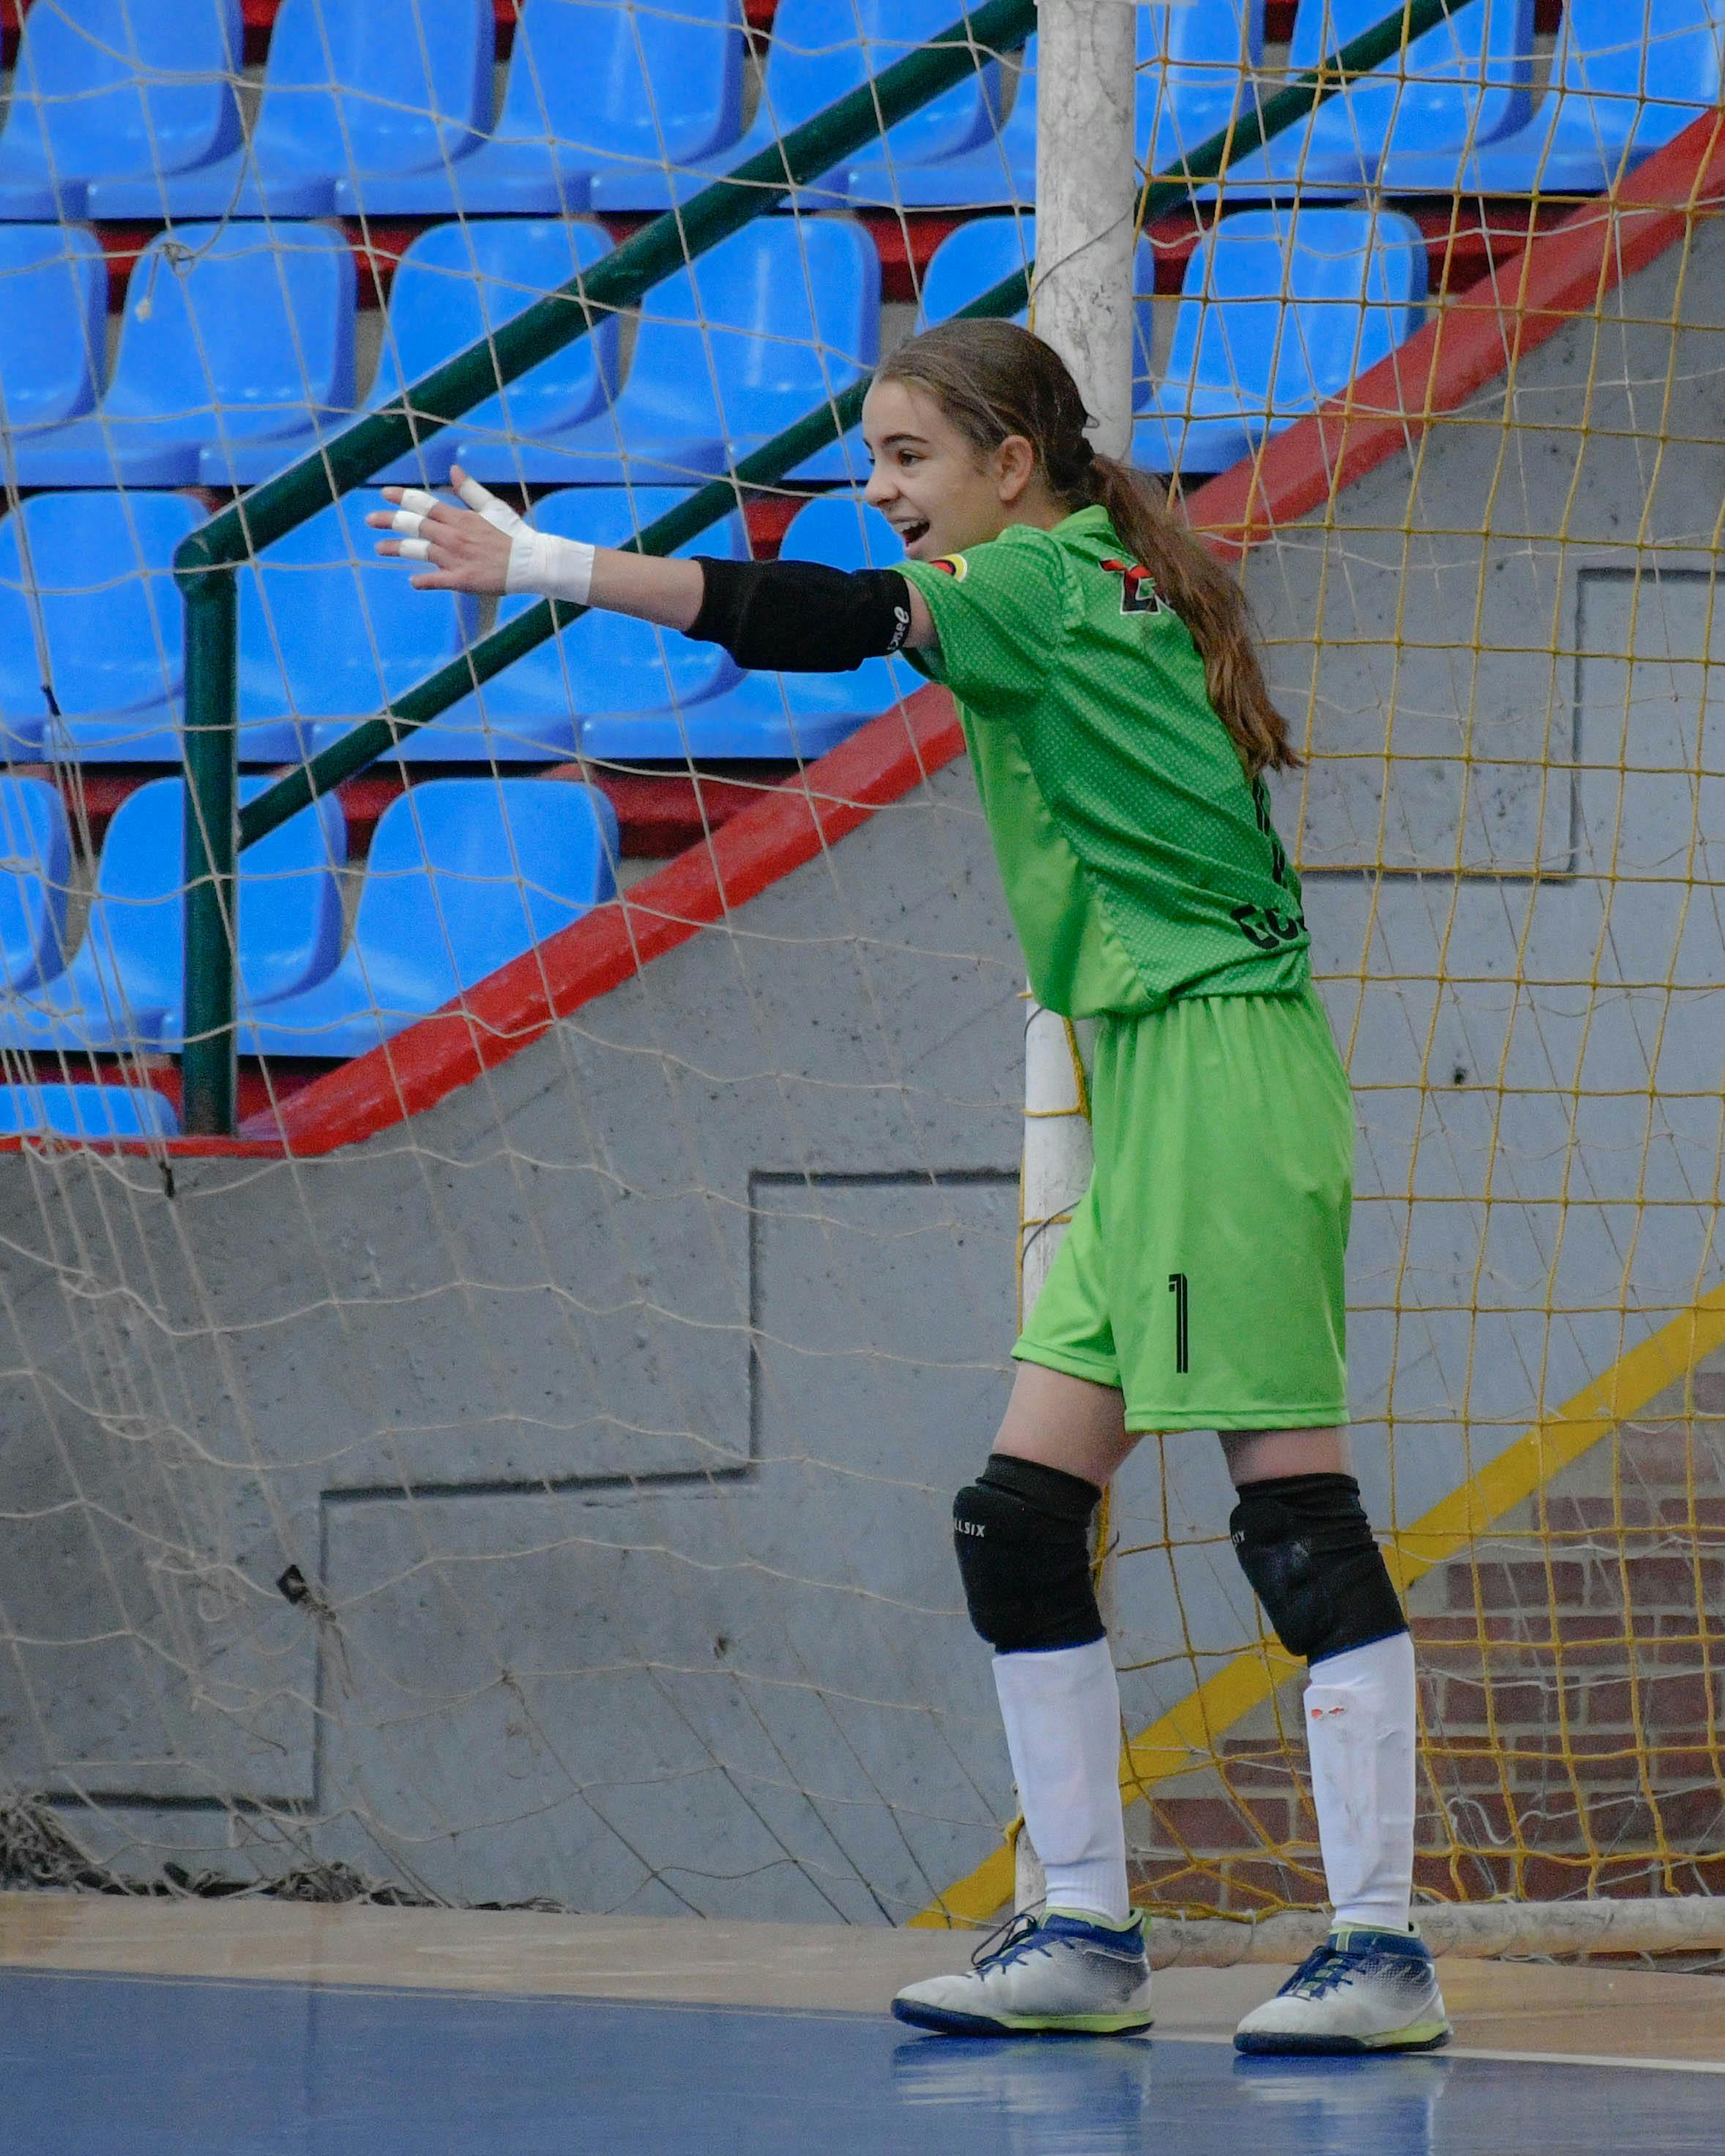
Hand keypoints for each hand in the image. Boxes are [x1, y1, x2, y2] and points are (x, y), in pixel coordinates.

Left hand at [366, 465, 523, 593]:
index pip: (424, 503)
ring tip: (378, 548)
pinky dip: (423, 581)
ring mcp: (455, 558)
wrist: (531, 562)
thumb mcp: (493, 507)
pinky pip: (435, 580)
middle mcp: (452, 536)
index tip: (384, 494)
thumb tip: (454, 470)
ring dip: (396, 549)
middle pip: (414, 525)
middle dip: (390, 520)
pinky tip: (412, 581)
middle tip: (369, 520)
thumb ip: (470, 490)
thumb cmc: (514, 534)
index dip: (402, 498)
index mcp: (459, 517)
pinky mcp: (461, 579)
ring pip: (419, 551)